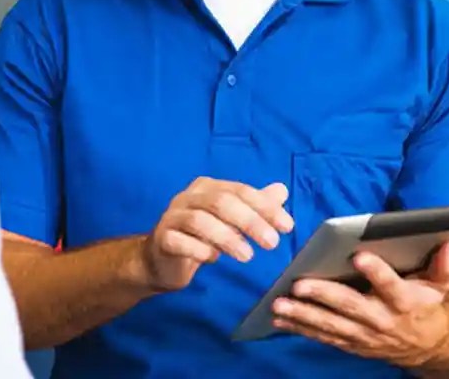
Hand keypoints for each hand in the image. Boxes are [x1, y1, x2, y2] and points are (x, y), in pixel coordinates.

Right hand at [139, 178, 292, 291]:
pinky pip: (179, 241)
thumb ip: (254, 206)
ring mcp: (172, 217)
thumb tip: (282, 190)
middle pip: (221, 202)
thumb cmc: (199, 237)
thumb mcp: (229, 221)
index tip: (287, 226)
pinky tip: (213, 259)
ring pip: (200, 220)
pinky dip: (199, 249)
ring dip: (227, 237)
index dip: (265, 206)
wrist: (161, 260)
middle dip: (250, 221)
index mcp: (207, 188)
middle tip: (272, 242)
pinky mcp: (162, 239)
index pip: (240, 191)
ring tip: (247, 256)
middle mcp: (188, 197)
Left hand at [272, 240, 448, 368]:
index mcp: (405, 301)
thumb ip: (444, 265)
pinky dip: (300, 329)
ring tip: (279, 305)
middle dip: (324, 296)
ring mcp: (364, 335)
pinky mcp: (351, 344)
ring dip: (303, 316)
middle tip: (299, 285)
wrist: (425, 347)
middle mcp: (382, 320)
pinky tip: (278, 320)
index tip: (359, 255)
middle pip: (351, 307)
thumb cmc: (425, 305)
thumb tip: (448, 242)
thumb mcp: (440, 286)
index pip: (391, 285)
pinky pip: (323, 336)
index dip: (377, 271)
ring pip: (331, 325)